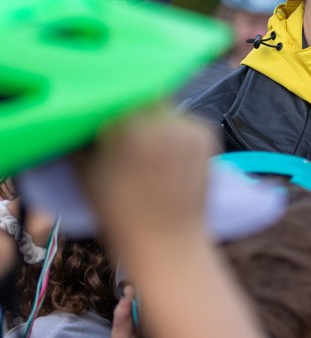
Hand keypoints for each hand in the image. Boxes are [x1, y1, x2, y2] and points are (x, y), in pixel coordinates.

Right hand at [75, 108, 216, 260]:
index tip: (100, 115)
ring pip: (166, 109)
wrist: (167, 245)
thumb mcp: (84, 171)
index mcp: (129, 125)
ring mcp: (189, 127)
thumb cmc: (118, 213)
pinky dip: (175, 132)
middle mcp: (164, 120)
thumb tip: (76, 112)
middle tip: (122, 128)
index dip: (106, 100)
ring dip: (154, 120)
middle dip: (131, 109)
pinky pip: (185, 123)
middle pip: (143, 97)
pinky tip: (166, 156)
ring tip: (145, 147)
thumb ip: (77, 135)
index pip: (114, 92)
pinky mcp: (207, 136)